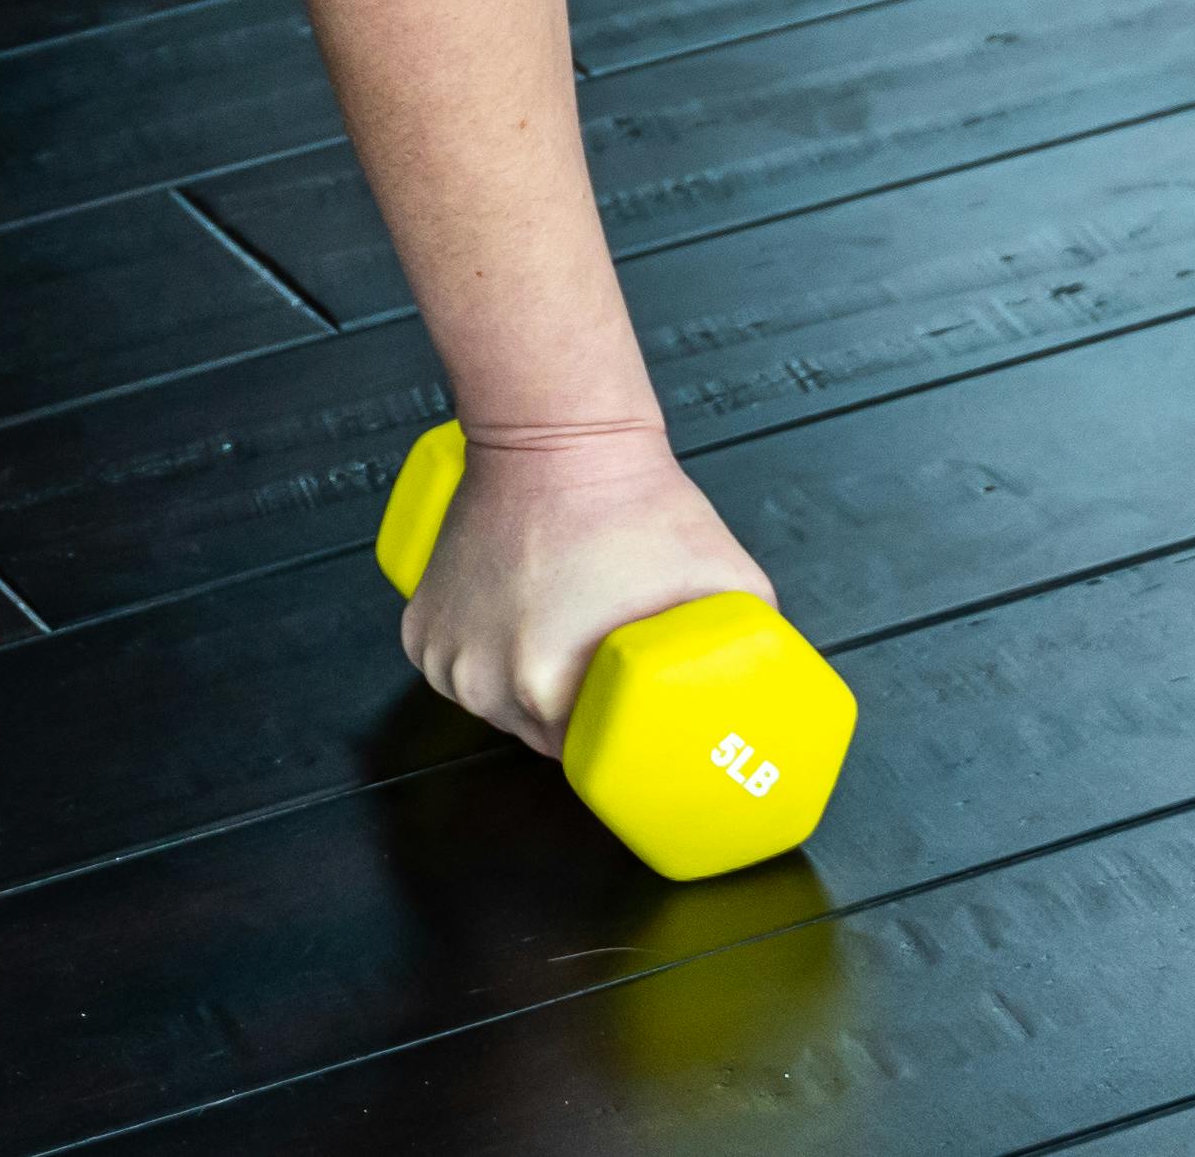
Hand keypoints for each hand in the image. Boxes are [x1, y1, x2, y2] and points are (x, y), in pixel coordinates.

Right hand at [397, 424, 769, 757]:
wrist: (558, 436)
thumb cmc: (633, 503)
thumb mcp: (728, 582)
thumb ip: (756, 645)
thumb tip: (775, 687)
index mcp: (548, 691)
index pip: (584, 759)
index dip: (610, 741)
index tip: (626, 712)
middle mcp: (486, 683)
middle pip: (537, 733)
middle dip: (570, 710)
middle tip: (601, 661)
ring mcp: (446, 654)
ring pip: (493, 702)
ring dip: (522, 685)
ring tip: (558, 631)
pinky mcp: (419, 624)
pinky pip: (452, 667)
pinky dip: (479, 656)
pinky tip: (512, 623)